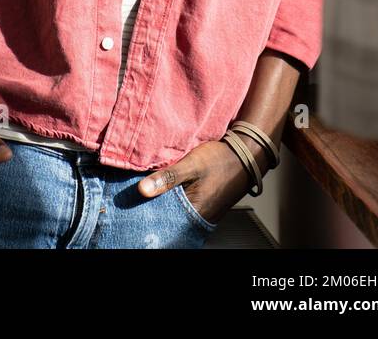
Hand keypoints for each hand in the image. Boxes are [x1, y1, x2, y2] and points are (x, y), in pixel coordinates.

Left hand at [136, 139, 256, 223]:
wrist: (246, 155)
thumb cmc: (220, 160)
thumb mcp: (192, 164)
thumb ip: (168, 177)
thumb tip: (142, 190)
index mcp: (193, 212)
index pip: (162, 221)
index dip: (146, 212)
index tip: (131, 204)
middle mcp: (197, 217)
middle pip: (168, 218)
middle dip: (152, 208)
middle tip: (137, 196)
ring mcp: (202, 212)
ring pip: (175, 212)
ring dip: (162, 203)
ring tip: (148, 191)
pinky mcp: (204, 205)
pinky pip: (182, 208)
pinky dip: (172, 201)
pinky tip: (164, 190)